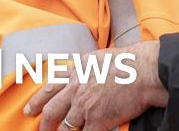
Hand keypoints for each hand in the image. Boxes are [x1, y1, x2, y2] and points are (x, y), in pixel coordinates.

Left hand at [24, 40, 167, 130]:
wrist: (146, 71)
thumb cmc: (132, 61)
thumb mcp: (103, 56)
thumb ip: (91, 65)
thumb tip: (89, 69)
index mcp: (79, 70)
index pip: (52, 85)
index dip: (39, 98)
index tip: (32, 107)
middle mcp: (77, 87)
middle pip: (52, 108)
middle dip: (44, 120)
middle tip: (39, 126)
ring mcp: (85, 105)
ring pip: (66, 125)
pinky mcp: (98, 119)